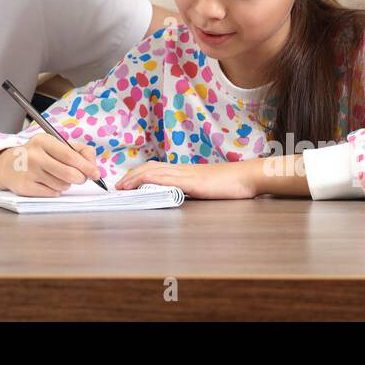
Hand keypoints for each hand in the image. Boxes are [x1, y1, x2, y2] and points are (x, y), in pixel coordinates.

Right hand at [0, 134, 101, 196]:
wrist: (8, 165)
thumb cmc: (38, 154)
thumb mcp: (55, 145)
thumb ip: (79, 151)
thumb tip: (94, 167)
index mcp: (43, 141)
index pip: (69, 155)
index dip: (86, 166)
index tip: (96, 174)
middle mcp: (34, 155)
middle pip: (68, 173)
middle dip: (80, 178)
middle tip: (81, 178)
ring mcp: (29, 172)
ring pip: (61, 185)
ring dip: (65, 184)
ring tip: (56, 177)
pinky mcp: (25, 187)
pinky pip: (52, 193)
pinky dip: (55, 191)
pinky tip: (47, 183)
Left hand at [116, 160, 261, 198]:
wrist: (246, 177)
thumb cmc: (229, 184)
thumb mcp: (204, 187)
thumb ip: (189, 189)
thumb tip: (175, 195)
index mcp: (184, 171)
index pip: (155, 168)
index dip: (138, 174)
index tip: (125, 182)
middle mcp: (182, 170)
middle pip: (150, 168)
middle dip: (131, 176)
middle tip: (117, 186)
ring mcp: (187, 175)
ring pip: (155, 172)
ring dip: (136, 178)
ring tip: (123, 187)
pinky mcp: (193, 183)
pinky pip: (169, 179)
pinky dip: (153, 179)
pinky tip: (143, 183)